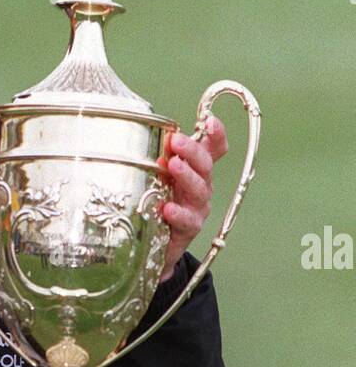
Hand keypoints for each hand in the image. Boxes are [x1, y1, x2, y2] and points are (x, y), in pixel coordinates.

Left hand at [158, 115, 227, 280]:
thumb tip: (149, 132)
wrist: (158, 245)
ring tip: (172, 165)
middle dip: (192, 151)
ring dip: (186, 176)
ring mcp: (197, 208)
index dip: (216, 135)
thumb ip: (161, 157)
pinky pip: (188, 220)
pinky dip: (178, 213)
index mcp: (196, 170)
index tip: (210, 121)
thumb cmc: (160, 203)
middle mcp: (201, 186)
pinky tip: (167, 207)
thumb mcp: (160, 177)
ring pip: (199, 190)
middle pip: (205, 165)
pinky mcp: (189, 229)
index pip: (214, 150)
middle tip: (176, 141)